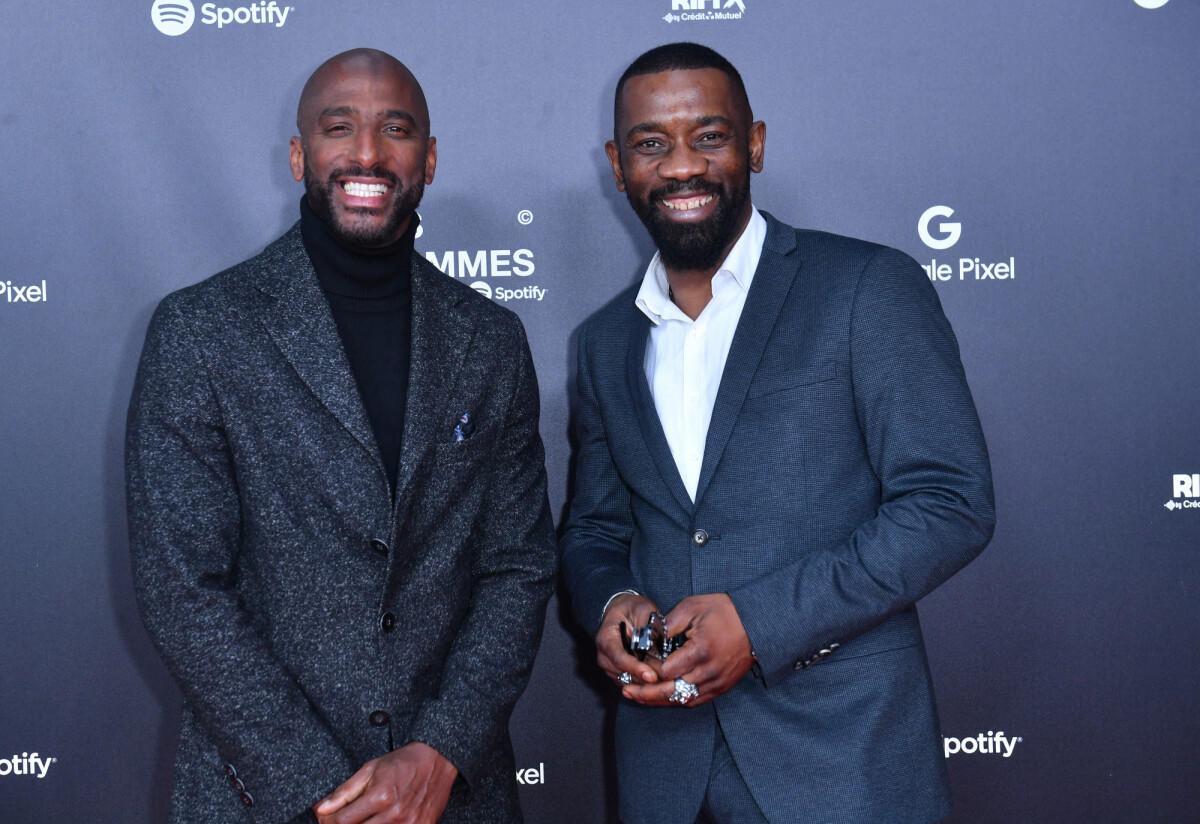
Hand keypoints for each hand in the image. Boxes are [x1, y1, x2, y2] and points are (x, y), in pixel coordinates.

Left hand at [313, 741, 456, 823]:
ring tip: (365, 818)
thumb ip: (344, 791)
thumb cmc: (403, 762)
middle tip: (345, 818)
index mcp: (381, 797)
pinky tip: (381, 821)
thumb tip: (320, 809)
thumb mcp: (370, 770)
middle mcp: (395, 815)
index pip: (342, 822)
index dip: (329, 821)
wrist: (438, 760)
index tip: (327, 817)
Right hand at [595, 593, 662, 687]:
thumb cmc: (632, 609)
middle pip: (623, 674)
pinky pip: (630, 683)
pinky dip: (643, 683)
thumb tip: (660, 643)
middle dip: (644, 679)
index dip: (635, 668)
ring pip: (628, 682)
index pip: (619, 657)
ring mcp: (609, 666)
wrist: (623, 612)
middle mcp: (604, 655)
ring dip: (645, 683)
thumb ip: (649, 625)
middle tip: (666, 681)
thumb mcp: (642, 609)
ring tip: (665, 681)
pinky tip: (659, 680)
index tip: (652, 675)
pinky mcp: (617, 673)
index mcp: (606, 638)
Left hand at [621, 593, 753, 706]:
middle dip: (646, 693)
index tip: (635, 666)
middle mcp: (708, 673)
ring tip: (638, 697)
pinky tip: (662, 698)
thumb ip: (668, 623)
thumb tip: (649, 636)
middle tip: (626, 692)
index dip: (648, 671)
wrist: (758, 623)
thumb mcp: (693, 607)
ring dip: (659, 700)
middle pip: (670, 691)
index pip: (666, 671)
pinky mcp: (721, 687)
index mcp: (700, 652)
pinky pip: (695, 700)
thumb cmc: (725, 611)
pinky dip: (677, 700)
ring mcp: (716, 683)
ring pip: (681, 699)